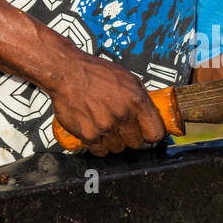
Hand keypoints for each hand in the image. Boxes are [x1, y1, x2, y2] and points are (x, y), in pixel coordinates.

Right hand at [48, 51, 166, 156]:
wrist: (67, 72)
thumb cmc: (94, 73)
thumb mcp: (128, 78)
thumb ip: (141, 97)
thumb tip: (151, 114)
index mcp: (136, 100)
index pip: (155, 133)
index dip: (151, 134)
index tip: (147, 133)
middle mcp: (122, 115)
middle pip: (137, 143)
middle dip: (131, 136)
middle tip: (123, 127)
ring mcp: (105, 126)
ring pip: (118, 148)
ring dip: (114, 140)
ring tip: (107, 126)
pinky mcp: (88, 134)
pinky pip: (100, 150)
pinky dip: (98, 144)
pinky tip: (97, 132)